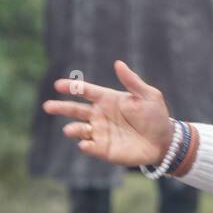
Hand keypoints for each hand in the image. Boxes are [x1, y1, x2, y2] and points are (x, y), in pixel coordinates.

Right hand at [43, 60, 173, 165]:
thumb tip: (118, 63)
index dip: (73, 88)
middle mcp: (100, 115)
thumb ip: (132, 81)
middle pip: (76, 110)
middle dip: (61, 108)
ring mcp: (100, 132)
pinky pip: (90, 147)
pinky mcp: (104, 149)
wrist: (164, 142)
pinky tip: (84, 144)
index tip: (58, 85)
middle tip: (48, 106)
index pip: (86, 91)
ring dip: (73, 129)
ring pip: (80, 129)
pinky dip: (85, 146)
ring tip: (69, 129)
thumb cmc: (156, 116)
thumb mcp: (148, 95)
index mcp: (108, 99)